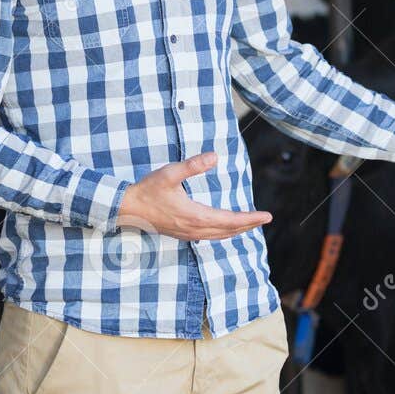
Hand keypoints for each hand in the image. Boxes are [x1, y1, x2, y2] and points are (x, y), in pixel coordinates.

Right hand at [118, 151, 272, 240]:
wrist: (127, 209)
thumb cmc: (147, 190)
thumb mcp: (169, 173)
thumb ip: (192, 165)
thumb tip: (214, 156)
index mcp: (195, 216)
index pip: (230, 220)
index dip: (250, 218)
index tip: (266, 216)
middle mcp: (194, 229)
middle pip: (228, 231)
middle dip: (248, 225)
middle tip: (265, 219)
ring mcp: (188, 234)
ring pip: (219, 236)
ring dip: (236, 230)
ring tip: (250, 223)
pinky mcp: (182, 234)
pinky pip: (209, 237)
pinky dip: (223, 233)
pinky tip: (224, 229)